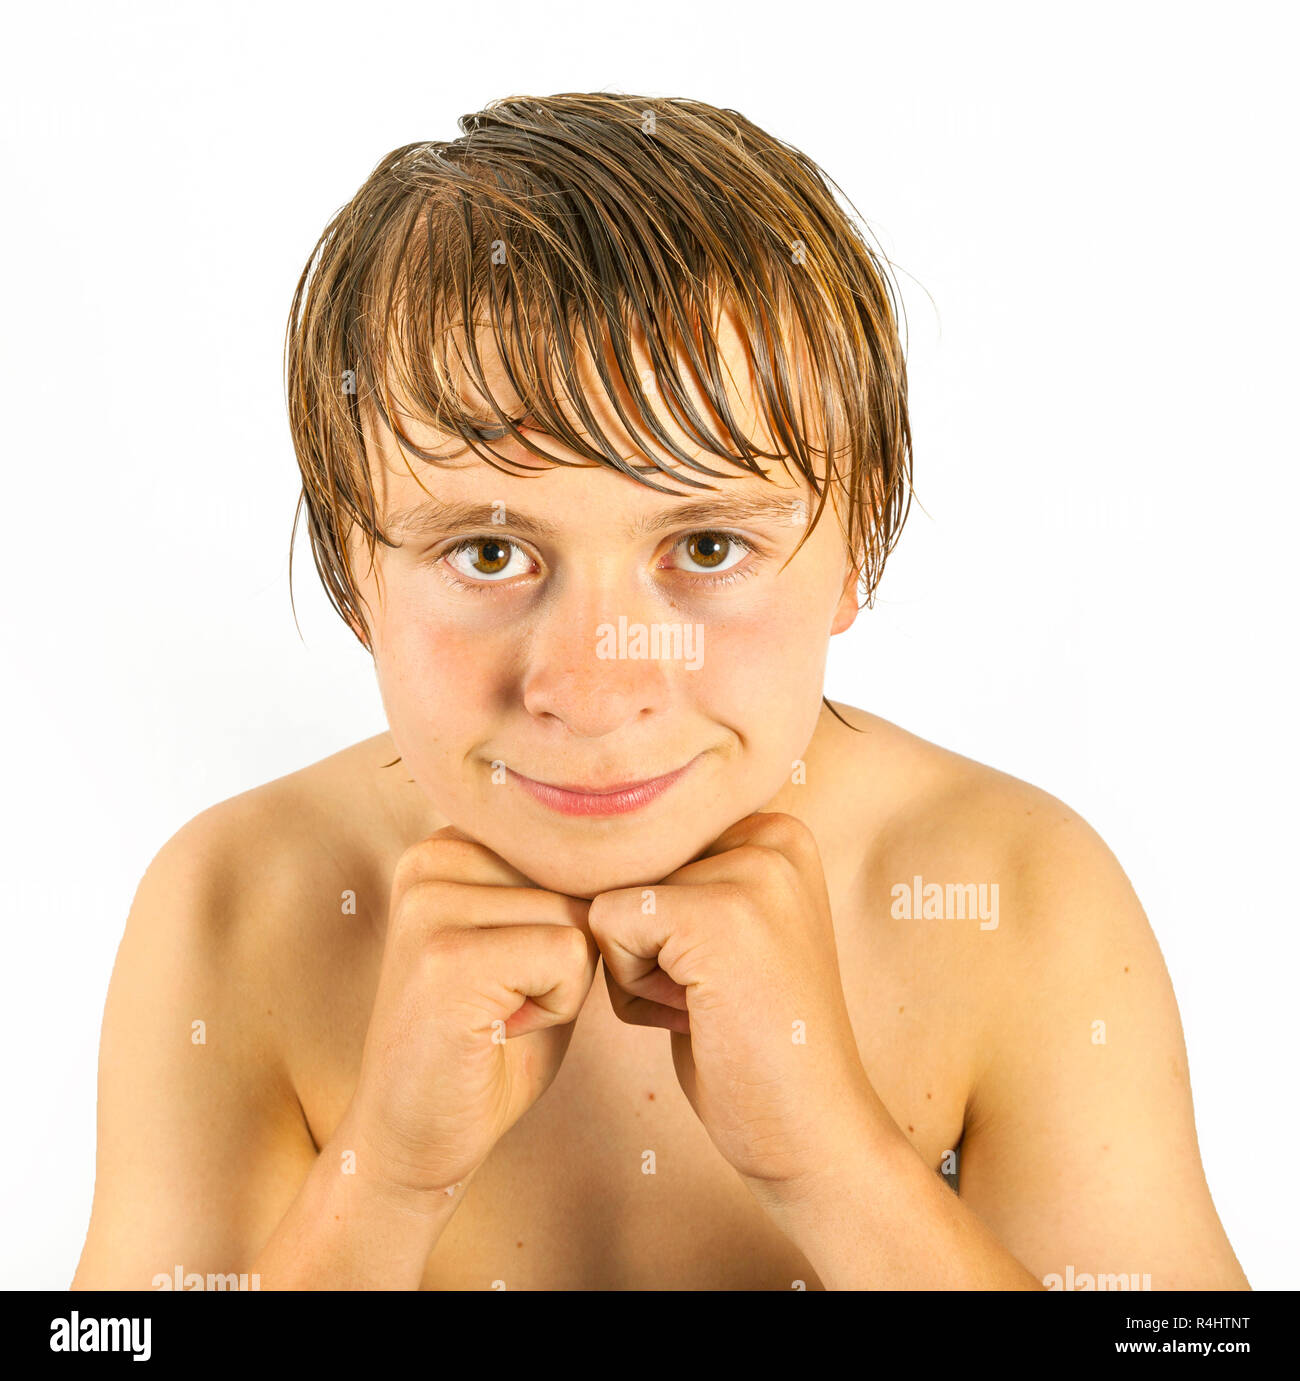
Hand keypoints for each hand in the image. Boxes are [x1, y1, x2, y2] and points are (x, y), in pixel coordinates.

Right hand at [343, 826, 598, 1202]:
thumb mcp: (529, 941)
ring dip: (565, 982)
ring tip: (502, 1014)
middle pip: (578, 881)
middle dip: (571, 951)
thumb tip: (637, 848)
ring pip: (579, 918)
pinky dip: (559, 1005)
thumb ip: (563, 888)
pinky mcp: (447, 959)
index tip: (514, 970)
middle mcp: (431, 860)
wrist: (415, 1139)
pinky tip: (503, 1031)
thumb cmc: (491, 1044)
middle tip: (506, 1000)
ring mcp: (432, 906)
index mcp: (448, 846)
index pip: (572, 850)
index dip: (573, 922)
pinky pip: (568, 955)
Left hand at [588, 812, 876, 1207]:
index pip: (648, 846)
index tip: (725, 971)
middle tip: (717, 997)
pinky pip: (606, 927)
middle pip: (628, 870)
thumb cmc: (757, 1044)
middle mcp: (772, 836)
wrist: (814, 1131)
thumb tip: (586, 849)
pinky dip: (631, 990)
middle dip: (646, 946)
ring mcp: (752, 872)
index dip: (658, 924)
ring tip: (711, 1007)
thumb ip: (683, 880)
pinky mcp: (719, 916)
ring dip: (638, 970)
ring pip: (613, 900)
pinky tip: (696, 1018)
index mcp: (777, 832)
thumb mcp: (728, 934)